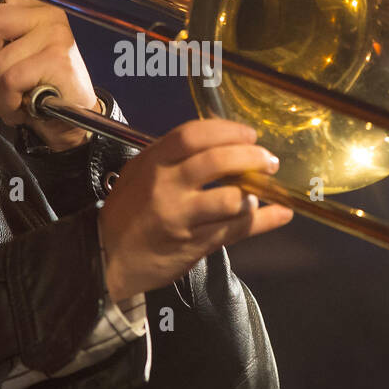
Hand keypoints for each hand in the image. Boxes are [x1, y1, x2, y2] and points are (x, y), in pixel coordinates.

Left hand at [0, 0, 99, 150]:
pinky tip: (26, 105)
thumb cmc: (36, 84)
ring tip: (18, 95)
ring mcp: (55, 33)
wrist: (73, 119)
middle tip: (4, 75)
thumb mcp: (8, 54)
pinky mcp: (57, 58)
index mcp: (33, 6)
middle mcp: (47, 12)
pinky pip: (9, 79)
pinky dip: (8, 102)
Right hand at [96, 118, 295, 302]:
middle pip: (217, 162)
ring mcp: (181, 218)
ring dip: (254, 193)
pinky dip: (265, 221)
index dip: (227, 130)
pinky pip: (236, 230)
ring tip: (258, 192)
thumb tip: (218, 142)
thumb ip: (172, 156)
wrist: (108, 258)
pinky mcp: (194, 245)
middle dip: (252, 156)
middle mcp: (167, 187)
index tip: (248, 134)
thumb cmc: (126, 213)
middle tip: (268, 159)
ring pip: (231, 200)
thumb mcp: (139, 173)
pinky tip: (280, 213)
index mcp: (153, 163)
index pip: (193, 134)